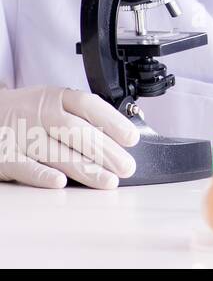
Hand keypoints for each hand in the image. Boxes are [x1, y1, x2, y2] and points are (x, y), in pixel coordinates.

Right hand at [0, 87, 138, 188]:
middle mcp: (39, 113)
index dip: (112, 121)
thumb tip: (120, 140)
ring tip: (108, 181)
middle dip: (105, 151)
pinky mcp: (5, 156)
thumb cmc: (29, 114)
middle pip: (76, 131)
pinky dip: (43, 175)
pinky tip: (61, 182)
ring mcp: (22, 135)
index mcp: (55, 98)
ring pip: (56, 153)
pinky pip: (25, 167)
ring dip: (85, 169)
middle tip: (126, 168)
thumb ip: (81, 117)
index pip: (88, 105)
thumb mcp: (54, 104)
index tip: (131, 138)